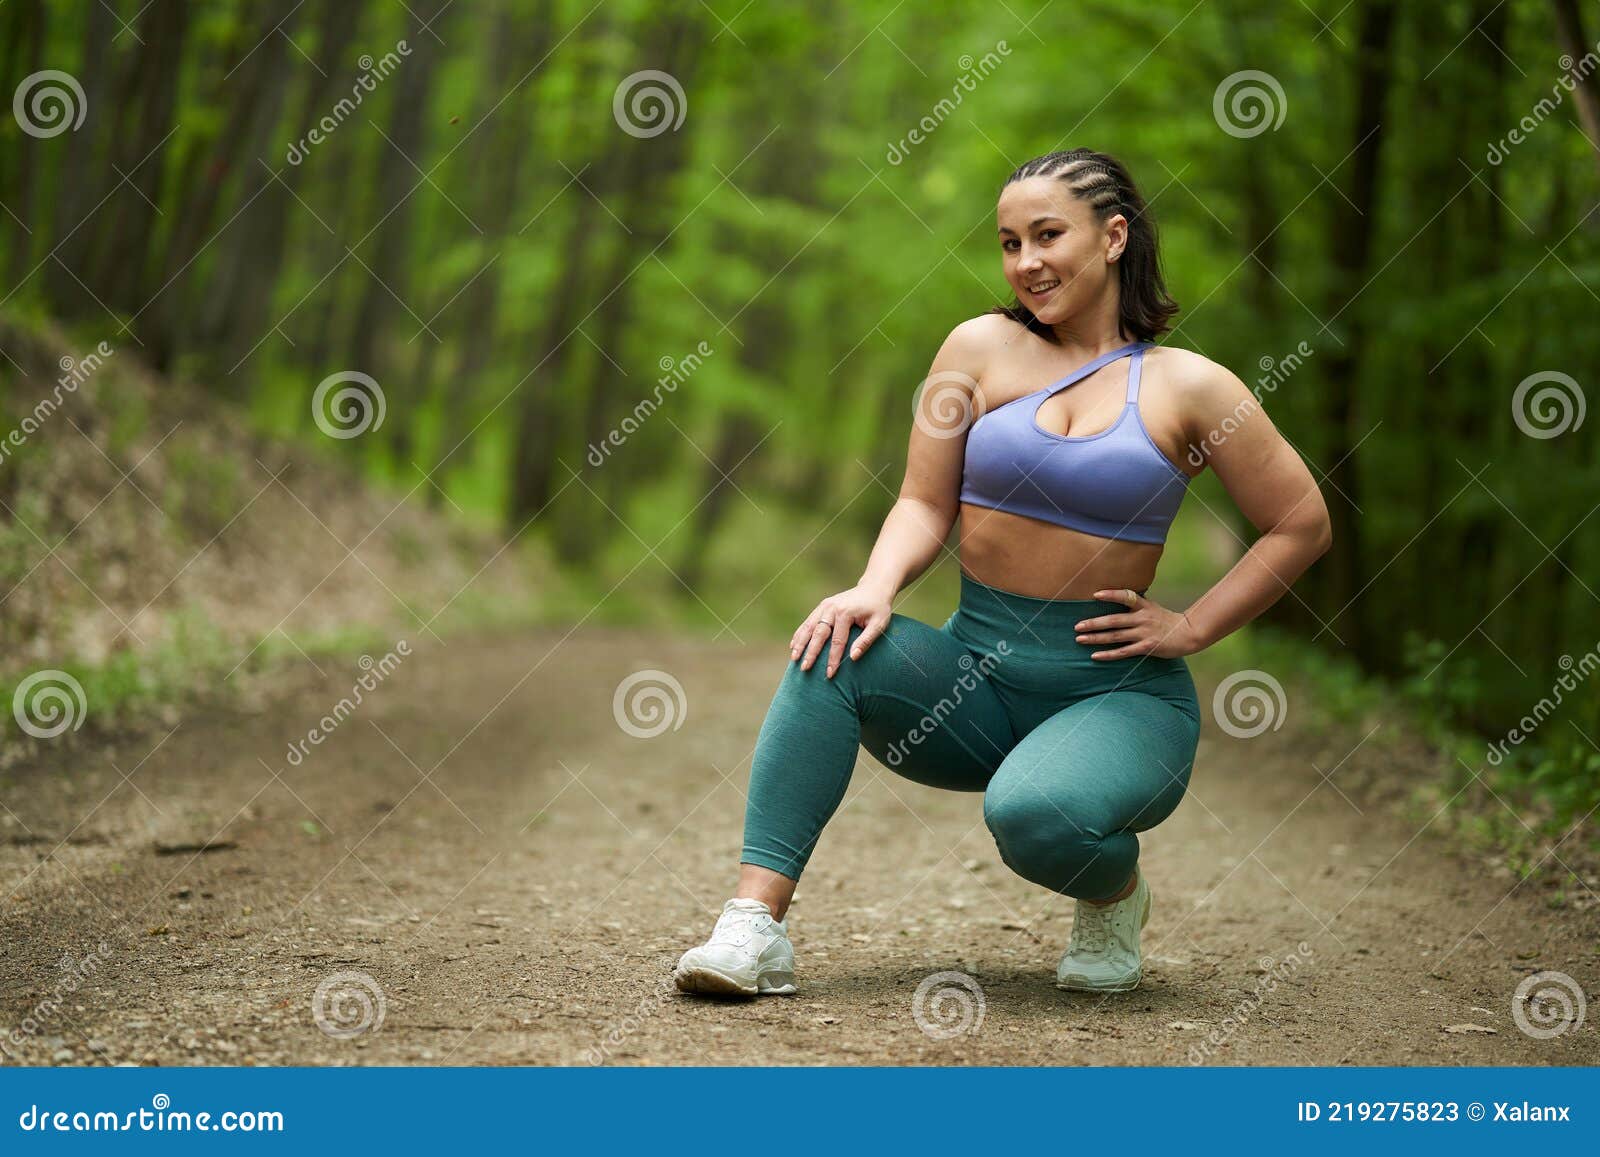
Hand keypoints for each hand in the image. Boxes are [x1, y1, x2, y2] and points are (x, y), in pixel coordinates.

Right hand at [790, 585, 892, 678]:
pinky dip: (800, 633)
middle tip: (804, 668)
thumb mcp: (879, 624)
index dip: (833, 659)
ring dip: (800, 643)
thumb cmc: (878, 609)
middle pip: (818, 634)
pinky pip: (808, 621)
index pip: (837, 641)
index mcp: (845, 613)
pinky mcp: (822, 606)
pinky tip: (793, 645)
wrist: (874, 588)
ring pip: (809, 626)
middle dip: (811, 652)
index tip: (829, 674)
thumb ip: (866, 640)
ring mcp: (825, 606)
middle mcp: (832, 608)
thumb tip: (853, 658)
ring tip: (794, 658)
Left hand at [1073, 589, 1201, 659]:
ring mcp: (1144, 633)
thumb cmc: (1164, 619)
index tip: (1096, 595)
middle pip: (1114, 620)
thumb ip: (1134, 604)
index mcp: (1143, 606)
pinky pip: (1124, 652)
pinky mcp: (1147, 647)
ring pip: (1116, 636)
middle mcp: (1142, 618)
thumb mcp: (1151, 607)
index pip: (1126, 596)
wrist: (1187, 633)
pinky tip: (1095, 655)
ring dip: (1096, 638)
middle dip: (1094, 623)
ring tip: (1080, 639)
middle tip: (1077, 626)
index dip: (1111, 595)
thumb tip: (1113, 596)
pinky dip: (1108, 654)